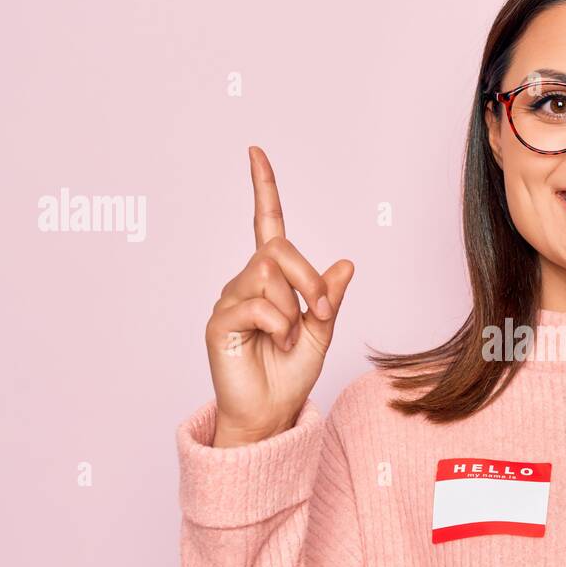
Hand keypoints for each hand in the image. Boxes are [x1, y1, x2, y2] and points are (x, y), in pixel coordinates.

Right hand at [204, 146, 354, 446]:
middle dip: (308, 278)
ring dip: (293, 308)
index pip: (266, 225)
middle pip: (278, 249)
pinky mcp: (219, 322)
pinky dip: (279, 324)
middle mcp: (247, 282)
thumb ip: (329, 298)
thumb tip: (345, 264)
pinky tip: (276, 343)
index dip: (263, 189)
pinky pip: (256, 304)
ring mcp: (230, 300)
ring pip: (268, 275)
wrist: (272, 413)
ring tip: (290, 337)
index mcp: (272, 280)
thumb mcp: (322, 332)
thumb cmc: (290, 374)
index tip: (256, 153)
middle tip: (320, 312)